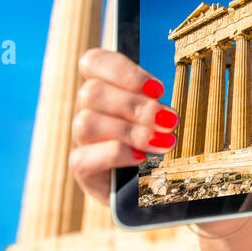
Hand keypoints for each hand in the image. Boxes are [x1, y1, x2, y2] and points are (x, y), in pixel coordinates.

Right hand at [69, 48, 180, 207]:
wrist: (154, 188)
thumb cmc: (159, 144)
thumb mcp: (161, 118)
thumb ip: (158, 106)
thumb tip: (169, 114)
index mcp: (105, 88)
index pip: (93, 61)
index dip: (123, 71)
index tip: (158, 89)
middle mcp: (87, 110)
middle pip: (91, 92)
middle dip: (136, 106)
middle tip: (169, 121)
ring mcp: (82, 140)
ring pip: (85, 123)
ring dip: (130, 131)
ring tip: (162, 143)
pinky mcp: (82, 169)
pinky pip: (84, 157)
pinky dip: (116, 154)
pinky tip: (140, 158)